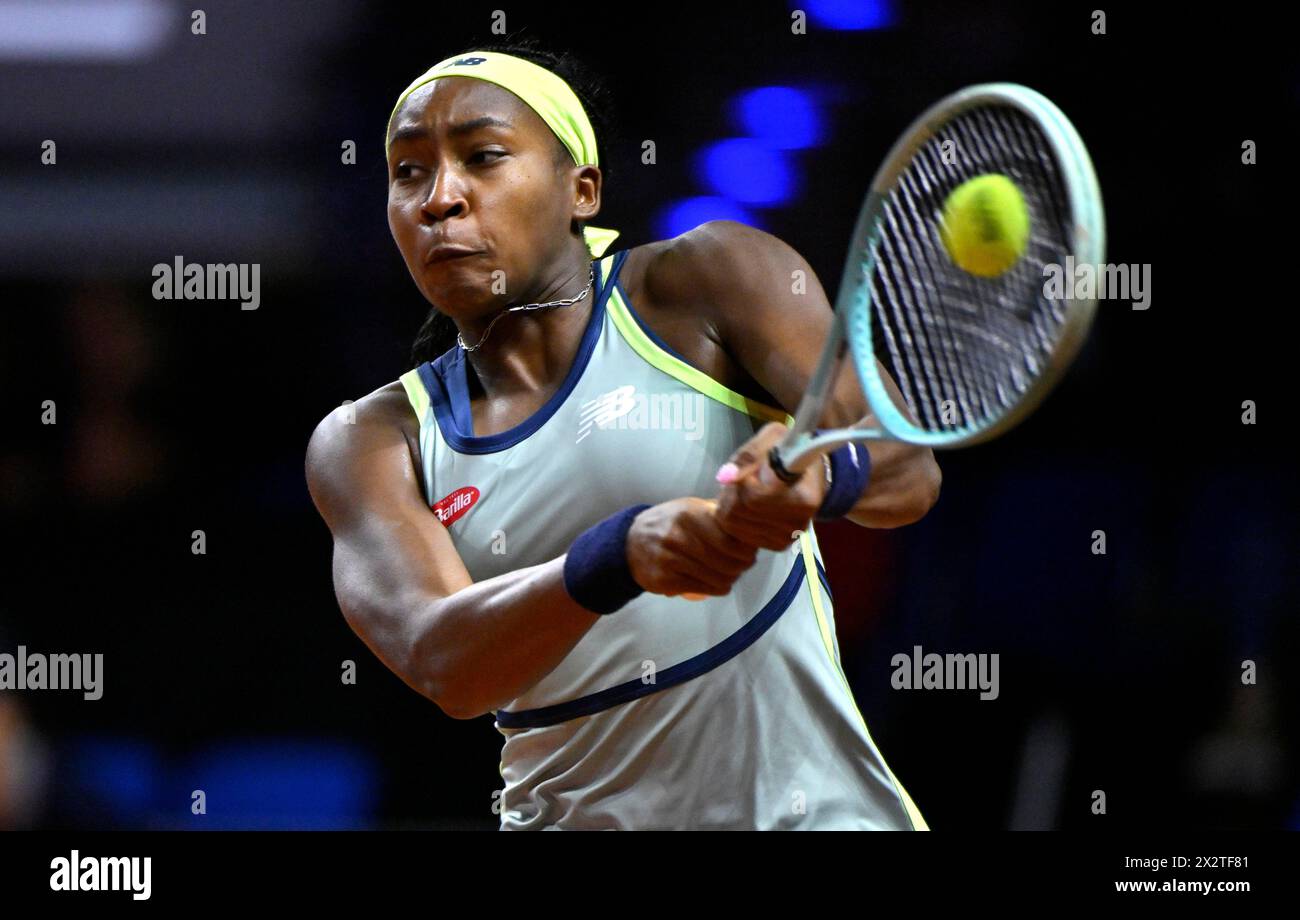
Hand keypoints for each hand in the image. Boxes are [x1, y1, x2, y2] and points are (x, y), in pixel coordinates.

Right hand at [626, 497, 759, 598]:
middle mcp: (679, 537)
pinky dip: (716, 589)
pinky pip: (703, 589)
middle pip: (728, 562)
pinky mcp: (665, 580)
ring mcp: (670, 560)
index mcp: (689, 515)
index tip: (750, 551)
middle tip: (743, 565)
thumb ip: (715, 512)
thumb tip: (747, 518)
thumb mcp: (688, 508)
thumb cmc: (666, 524)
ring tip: (730, 574)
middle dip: (742, 566)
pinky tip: (716, 583)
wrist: (629, 544)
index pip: (732, 540)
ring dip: (730, 579)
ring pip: (718, 578)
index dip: (747, 549)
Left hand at [712, 421, 827, 550]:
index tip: (752, 470)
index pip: (754, 496)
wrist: (811, 477)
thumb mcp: (774, 438)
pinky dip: (736, 518)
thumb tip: (726, 476)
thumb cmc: (791, 452)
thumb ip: (750, 454)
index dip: (744, 480)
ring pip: (735, 523)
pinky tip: (749, 506)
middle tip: (745, 478)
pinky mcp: (778, 545)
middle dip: (734, 491)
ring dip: (732, 503)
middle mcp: (798, 522)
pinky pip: (739, 534)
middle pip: (741, 509)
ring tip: (747, 490)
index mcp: (803, 496)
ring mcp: (788, 536)